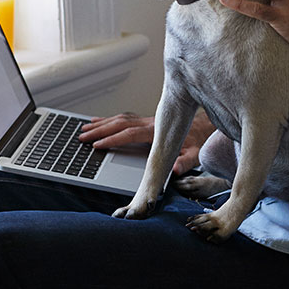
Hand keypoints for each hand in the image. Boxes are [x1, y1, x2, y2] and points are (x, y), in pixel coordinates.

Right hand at [80, 111, 215, 174]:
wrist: (207, 126)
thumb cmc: (201, 140)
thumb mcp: (196, 154)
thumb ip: (186, 162)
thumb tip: (176, 171)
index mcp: (157, 131)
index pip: (131, 134)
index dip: (113, 140)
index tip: (97, 146)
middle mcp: (150, 123)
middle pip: (120, 124)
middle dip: (99, 131)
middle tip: (82, 138)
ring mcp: (148, 120)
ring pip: (120, 119)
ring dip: (102, 123)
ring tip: (84, 129)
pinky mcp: (148, 120)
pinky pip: (125, 118)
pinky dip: (111, 119)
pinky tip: (101, 122)